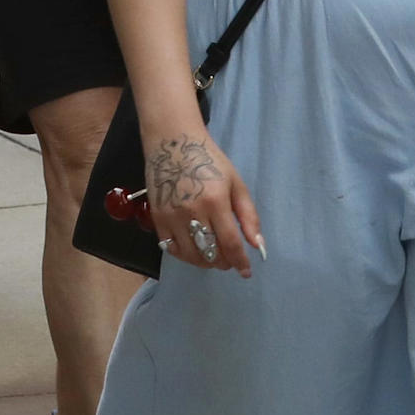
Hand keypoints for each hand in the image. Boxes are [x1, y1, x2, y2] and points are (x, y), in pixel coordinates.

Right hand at [146, 123, 259, 276]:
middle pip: (210, 253)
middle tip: (230, 259)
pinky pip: (171, 248)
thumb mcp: (235, 183)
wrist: (173, 143)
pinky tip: (193, 249)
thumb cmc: (209, 161)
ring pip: (190, 256)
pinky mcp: (157, 218)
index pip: (230, 243)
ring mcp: (172, 217)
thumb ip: (248, 216)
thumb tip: (257, 245)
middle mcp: (192, 212)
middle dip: (224, 262)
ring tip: (213, 255)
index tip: (246, 272)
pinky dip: (185, 255)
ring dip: (206, 262)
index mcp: (215, 201)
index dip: (240, 262)